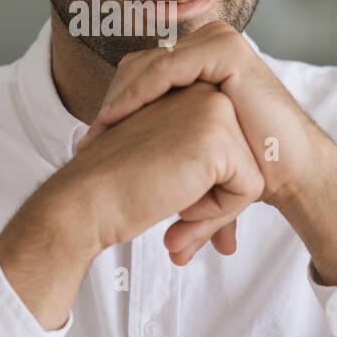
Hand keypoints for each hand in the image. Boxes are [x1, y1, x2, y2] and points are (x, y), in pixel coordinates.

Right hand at [53, 80, 264, 264]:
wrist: (85, 200)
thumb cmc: (117, 191)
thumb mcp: (168, 172)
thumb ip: (202, 187)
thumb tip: (231, 244)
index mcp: (189, 94)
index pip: (229, 153)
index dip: (208, 191)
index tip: (170, 200)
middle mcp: (203, 93)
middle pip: (244, 162)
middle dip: (217, 200)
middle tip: (178, 218)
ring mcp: (212, 109)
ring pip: (250, 175)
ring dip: (216, 209)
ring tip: (175, 209)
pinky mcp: (217, 135)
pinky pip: (248, 189)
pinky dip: (219, 212)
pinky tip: (181, 206)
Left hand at [75, 21, 336, 274]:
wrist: (291, 174)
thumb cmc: (251, 170)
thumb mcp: (199, 160)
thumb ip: (170, 160)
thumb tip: (134, 185)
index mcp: (199, 63)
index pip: (137, 75)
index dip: (111, 106)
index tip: (88, 144)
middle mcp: (207, 46)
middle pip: (136, 68)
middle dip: (111, 105)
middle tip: (90, 143)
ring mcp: (218, 44)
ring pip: (146, 67)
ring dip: (119, 100)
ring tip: (103, 135)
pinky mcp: (226, 52)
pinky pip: (167, 69)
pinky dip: (139, 92)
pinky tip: (119, 118)